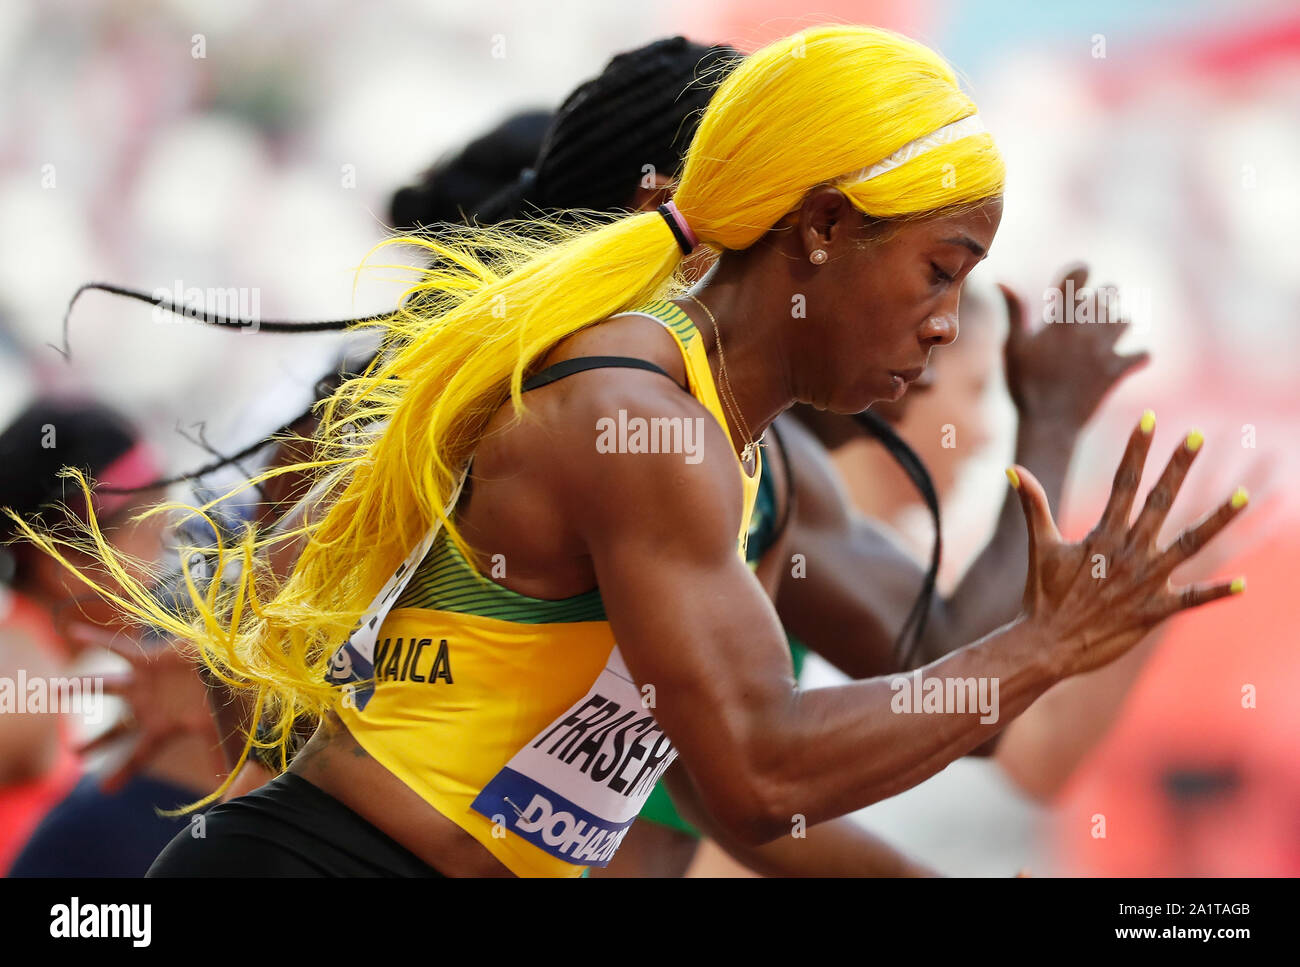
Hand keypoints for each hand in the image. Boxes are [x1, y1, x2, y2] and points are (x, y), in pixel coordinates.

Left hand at [64, 622, 220, 792]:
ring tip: (55, 689)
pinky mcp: (147, 658)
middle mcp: (150, 706)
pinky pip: (117, 648)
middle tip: (75, 754)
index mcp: (164, 726)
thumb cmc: (222, 693)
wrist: (228, 659)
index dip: (123, 772)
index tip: (105, 791)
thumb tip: (225, 791)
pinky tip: (73, 631)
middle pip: (118, 729)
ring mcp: (146, 683)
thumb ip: (217, 756)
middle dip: (98, 742)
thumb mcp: (215, 728)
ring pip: (106, 687)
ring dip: (82, 688)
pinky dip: (95, 639)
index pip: (139, 755)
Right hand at [1001, 266, 1149, 427]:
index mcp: (1059, 319)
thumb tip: (1001, 280)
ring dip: (1118, 321)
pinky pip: (1143, 355)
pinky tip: (1126, 359)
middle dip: (1103, 296)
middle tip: (1093, 307)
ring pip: (1126, 319)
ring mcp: (1104, 350)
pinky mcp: (1117, 371)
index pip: (1078, 275)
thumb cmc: (1024, 385)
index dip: (1080, 271)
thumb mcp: (1013, 347)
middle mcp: (1086, 329)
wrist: (1047, 424)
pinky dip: (1138, 356)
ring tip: (1106, 331)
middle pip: (1109, 293)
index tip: (1079, 276)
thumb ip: (1014, 311)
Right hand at [1010, 416, 1246, 678]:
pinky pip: (1191, 600)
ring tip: (1242, 497)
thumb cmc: (1042, 596)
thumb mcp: (1039, 546)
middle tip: (1197, 436)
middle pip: (1160, 502)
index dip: (1137, 450)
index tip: (1150, 419)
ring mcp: (1145, 581)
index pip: (1123, 483)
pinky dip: (1216, 593)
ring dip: (1217, 520)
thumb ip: (1032, 505)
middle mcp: (1128, 552)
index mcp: (1103, 535)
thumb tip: (1013, 469)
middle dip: (1178, 467)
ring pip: (1189, 544)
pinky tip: (1242, 585)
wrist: (1048, 645)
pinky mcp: (1155, 611)